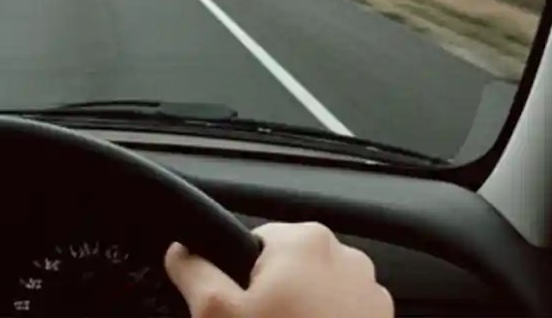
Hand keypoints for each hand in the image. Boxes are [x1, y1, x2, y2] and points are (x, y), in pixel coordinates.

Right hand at [164, 222, 392, 317]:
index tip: (242, 309)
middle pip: (288, 267)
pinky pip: (342, 313)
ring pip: (316, 291)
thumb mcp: (217, 314)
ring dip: (301, 312)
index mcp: (304, 240)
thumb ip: (193, 272)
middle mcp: (346, 256)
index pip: (255, 242)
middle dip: (273, 296)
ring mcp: (371, 291)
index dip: (239, 277)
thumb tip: (180, 251)